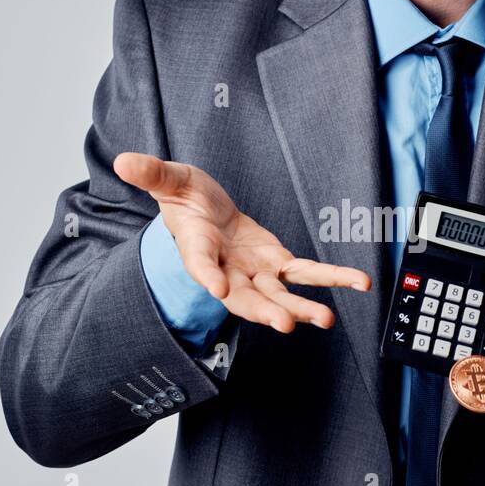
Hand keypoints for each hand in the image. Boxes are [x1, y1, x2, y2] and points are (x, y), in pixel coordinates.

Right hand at [114, 152, 370, 332]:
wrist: (205, 210)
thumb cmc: (185, 199)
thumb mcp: (170, 179)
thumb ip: (152, 174)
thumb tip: (124, 160)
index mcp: (198, 253)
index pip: (201, 267)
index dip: (208, 277)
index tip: (215, 288)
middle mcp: (227, 273)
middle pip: (246, 298)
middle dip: (265, 311)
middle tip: (284, 325)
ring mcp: (255, 273)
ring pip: (279, 296)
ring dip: (301, 308)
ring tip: (326, 319)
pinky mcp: (278, 264)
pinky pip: (307, 274)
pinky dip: (333, 277)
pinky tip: (360, 282)